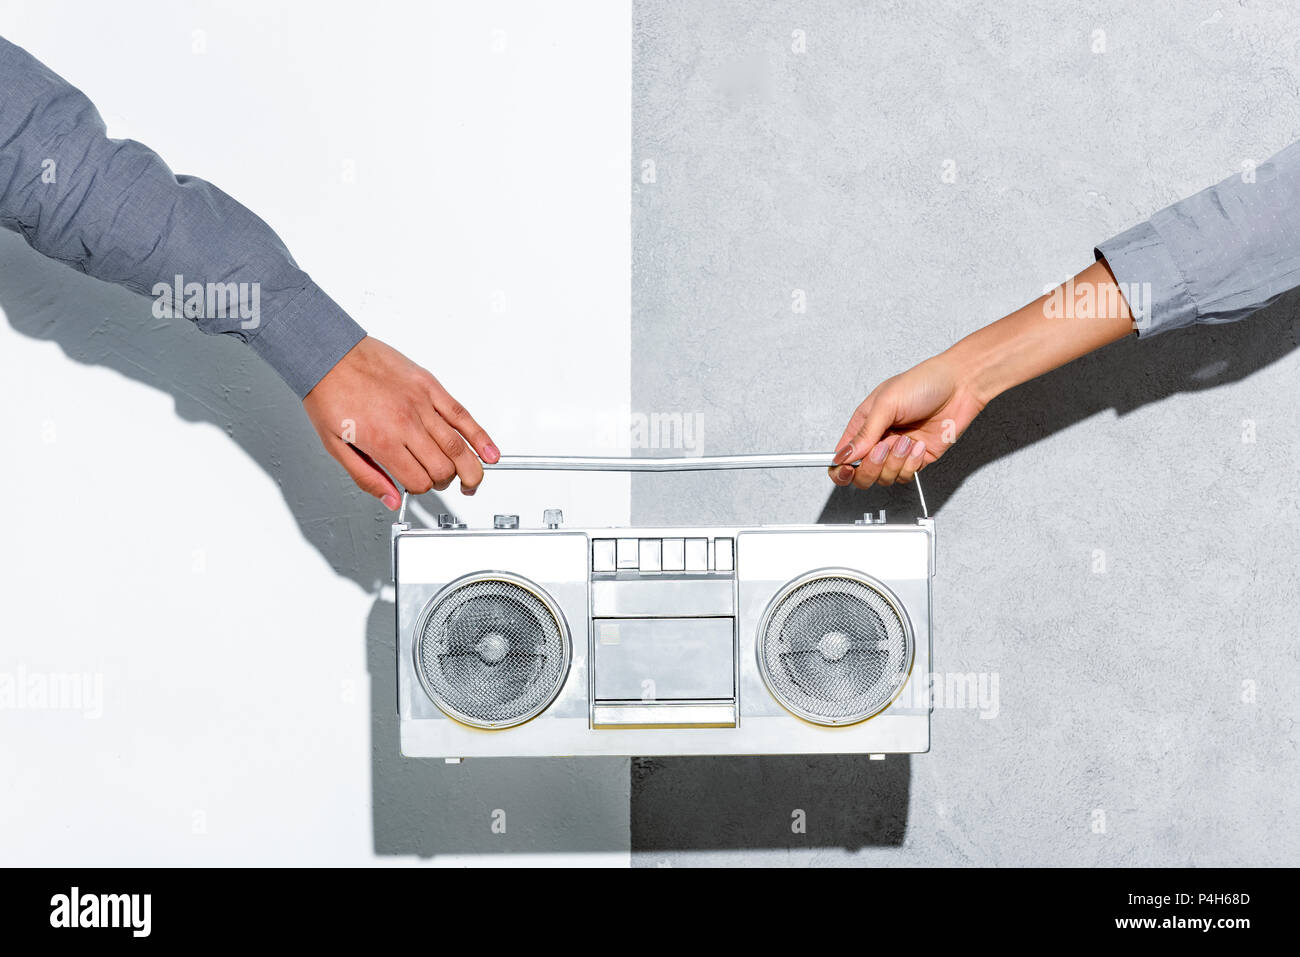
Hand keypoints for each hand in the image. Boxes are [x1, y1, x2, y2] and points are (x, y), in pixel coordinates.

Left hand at [302, 336, 499, 508]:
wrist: (329, 353)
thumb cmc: (330, 394)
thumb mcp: (335, 446)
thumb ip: (366, 476)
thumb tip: (390, 499)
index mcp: (383, 441)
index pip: (418, 481)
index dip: (421, 490)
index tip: (416, 486)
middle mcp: (406, 423)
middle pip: (443, 468)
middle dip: (446, 482)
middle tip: (446, 484)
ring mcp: (422, 403)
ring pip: (458, 446)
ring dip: (471, 469)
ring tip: (473, 479)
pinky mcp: (429, 386)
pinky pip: (461, 414)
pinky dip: (480, 436)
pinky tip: (490, 452)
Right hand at [828, 353, 985, 488]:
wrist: (961, 386)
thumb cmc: (923, 383)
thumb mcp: (886, 403)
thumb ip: (864, 433)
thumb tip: (843, 455)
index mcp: (863, 425)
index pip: (841, 455)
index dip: (839, 468)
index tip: (847, 468)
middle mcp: (878, 441)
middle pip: (860, 474)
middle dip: (871, 467)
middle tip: (884, 447)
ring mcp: (898, 452)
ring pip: (884, 478)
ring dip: (896, 462)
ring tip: (908, 440)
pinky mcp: (917, 459)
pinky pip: (906, 475)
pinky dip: (912, 463)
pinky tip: (920, 444)